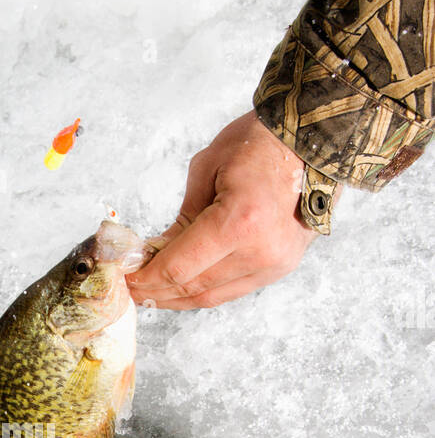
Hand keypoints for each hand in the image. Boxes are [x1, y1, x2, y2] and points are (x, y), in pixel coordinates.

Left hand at [127, 110, 327, 309]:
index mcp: (240, 221)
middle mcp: (261, 250)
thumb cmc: (259, 142)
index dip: (145, 277)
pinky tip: (181, 285)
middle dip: (155, 290)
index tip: (124, 277)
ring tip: (150, 290)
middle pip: (193, 287)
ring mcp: (275, 263)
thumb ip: (181, 220)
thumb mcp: (206, 172)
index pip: (179, 267)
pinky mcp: (281, 267)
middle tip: (130, 286)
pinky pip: (232, 289)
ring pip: (212, 296)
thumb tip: (155, 255)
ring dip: (177, 297)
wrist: (314, 140)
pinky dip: (203, 290)